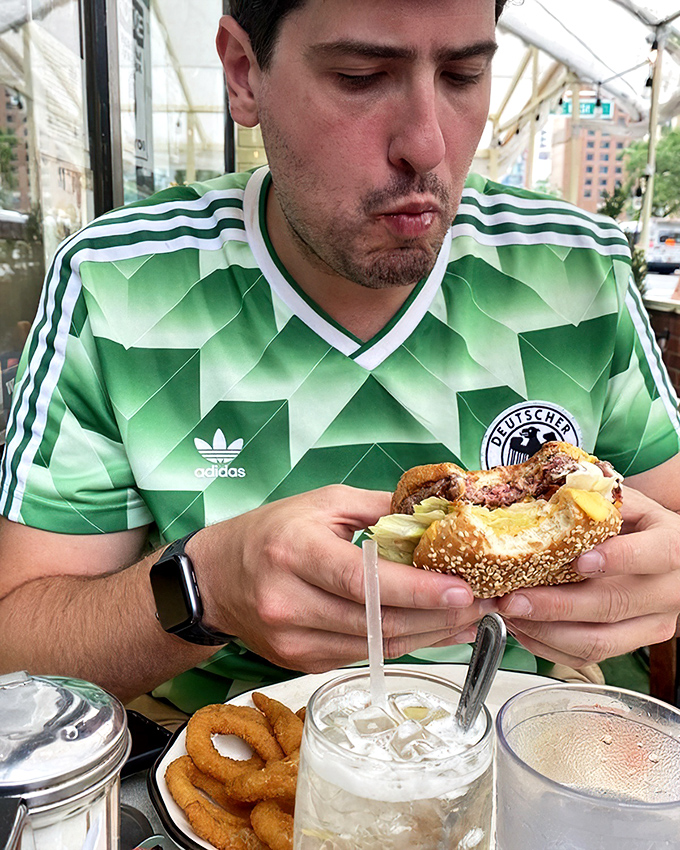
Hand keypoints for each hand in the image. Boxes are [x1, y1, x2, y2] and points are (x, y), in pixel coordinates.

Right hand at [190, 485, 483, 671]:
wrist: (215, 580)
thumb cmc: (271, 532)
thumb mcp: (322, 504)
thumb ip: (379, 508)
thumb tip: (435, 517)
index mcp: (293, 552)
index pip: (362, 581)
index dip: (416, 590)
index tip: (462, 590)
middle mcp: (288, 602)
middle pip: (376, 622)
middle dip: (436, 617)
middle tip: (482, 604)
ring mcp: (292, 640)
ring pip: (374, 647)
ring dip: (428, 636)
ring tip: (467, 620)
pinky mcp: (301, 662)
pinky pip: (362, 657)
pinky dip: (401, 645)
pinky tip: (430, 632)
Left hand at [491, 486, 679, 667]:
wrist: (661, 552)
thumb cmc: (638, 525)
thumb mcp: (627, 503)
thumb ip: (597, 500)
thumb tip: (547, 494)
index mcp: (671, 547)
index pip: (656, 554)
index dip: (618, 559)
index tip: (577, 560)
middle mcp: (667, 591)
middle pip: (613, 605)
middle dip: (556, 605)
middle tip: (515, 597)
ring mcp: (651, 624)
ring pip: (598, 641)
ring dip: (545, 631)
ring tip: (510, 612)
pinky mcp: (630, 645)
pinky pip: (587, 657)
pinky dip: (548, 646)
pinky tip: (523, 626)